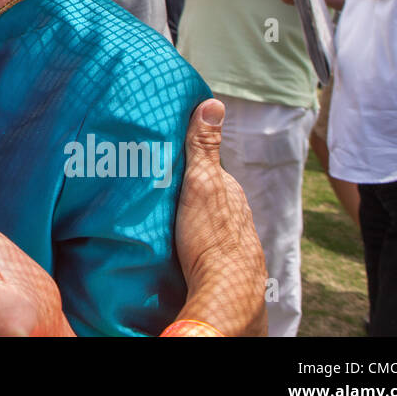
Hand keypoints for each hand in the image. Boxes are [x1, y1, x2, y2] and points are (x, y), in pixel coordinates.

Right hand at [174, 99, 267, 335]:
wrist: (226, 293)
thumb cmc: (209, 235)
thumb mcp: (201, 183)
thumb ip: (204, 146)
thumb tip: (213, 102)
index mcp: (230, 191)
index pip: (207, 170)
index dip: (186, 166)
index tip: (163, 165)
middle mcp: (238, 213)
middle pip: (208, 197)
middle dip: (188, 195)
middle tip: (158, 196)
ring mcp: (237, 241)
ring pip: (209, 223)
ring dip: (192, 222)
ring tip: (164, 226)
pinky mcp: (230, 265)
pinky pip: (209, 246)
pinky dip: (197, 244)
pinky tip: (182, 251)